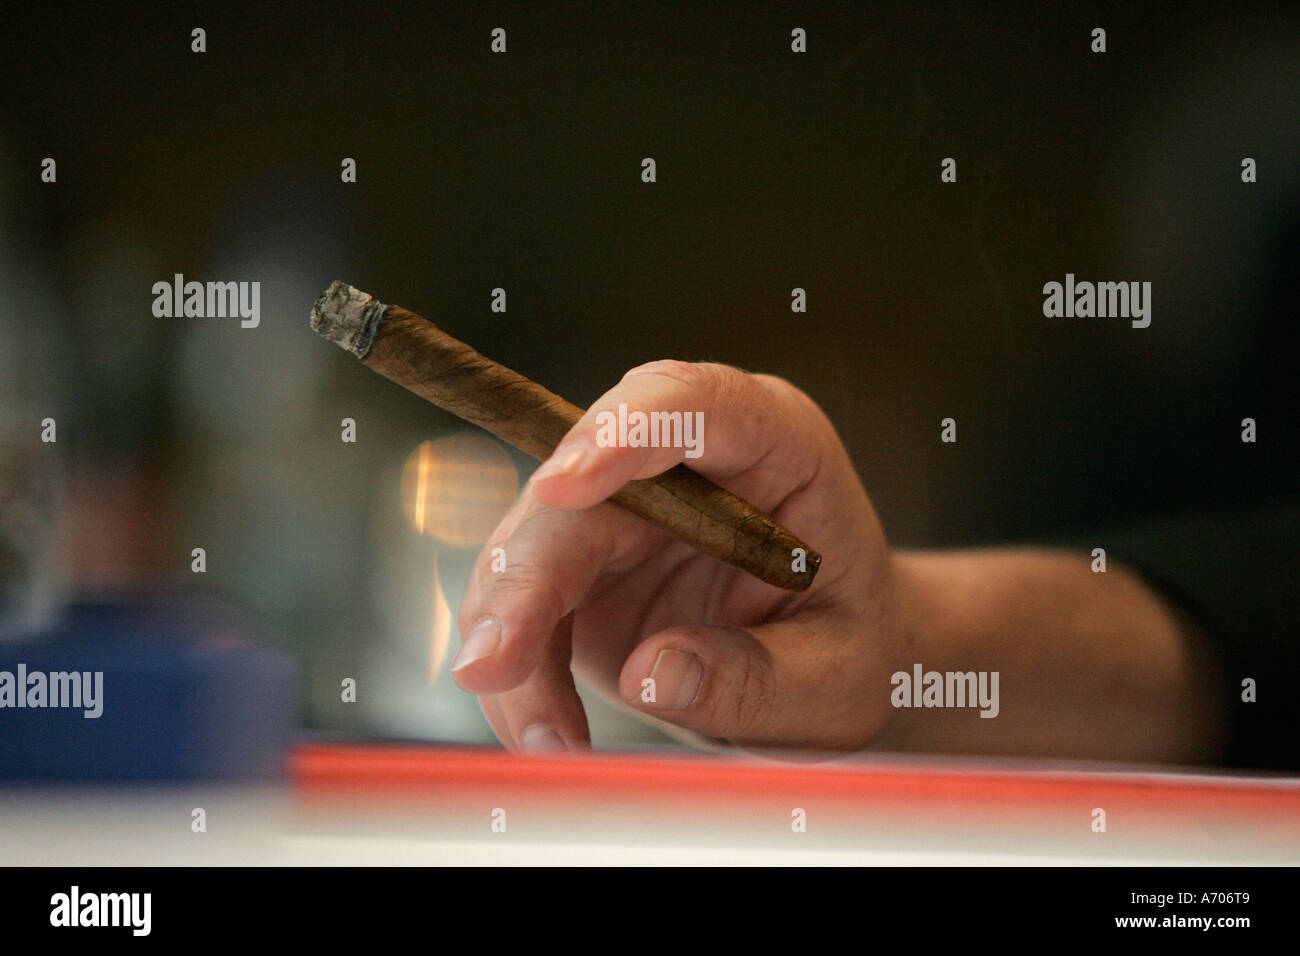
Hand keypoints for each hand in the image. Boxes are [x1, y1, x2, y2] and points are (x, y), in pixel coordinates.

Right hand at [452, 359, 903, 752]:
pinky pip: (524, 607)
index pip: (693, 402)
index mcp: (774, 442)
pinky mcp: (583, 567)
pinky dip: (520, 675)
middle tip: (491, 665)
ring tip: (543, 741)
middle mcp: (682, 462)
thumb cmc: (853, 648)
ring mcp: (624, 511)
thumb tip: (649, 672)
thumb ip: (754, 676)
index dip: (623, 432)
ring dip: (509, 639)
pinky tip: (546, 734)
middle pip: (580, 488)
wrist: (832, 665)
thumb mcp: (834, 678)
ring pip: (530, 548)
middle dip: (526, 575)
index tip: (564, 485)